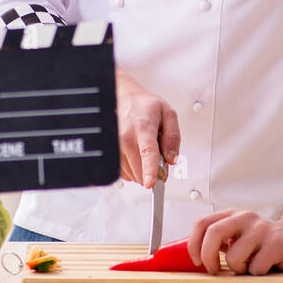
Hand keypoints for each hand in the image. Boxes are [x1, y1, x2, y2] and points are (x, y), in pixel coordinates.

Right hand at [115, 67, 179, 188]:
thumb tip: (172, 159)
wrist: (123, 98)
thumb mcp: (167, 114)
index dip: (150, 170)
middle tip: (159, 157)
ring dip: (142, 170)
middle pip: (140, 169)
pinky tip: (135, 156)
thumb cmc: (144, 106)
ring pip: (132, 174)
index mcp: (143, 128)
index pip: (147, 153)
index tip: (150, 184)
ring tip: (144, 150)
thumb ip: (173, 137)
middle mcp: (126, 138)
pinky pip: (123, 173)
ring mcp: (115, 146)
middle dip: (154, 172)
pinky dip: (132, 170)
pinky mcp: (110, 153)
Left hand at [187, 209, 282, 274]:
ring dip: (238, 270)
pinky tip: (266, 267)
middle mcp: (245, 217)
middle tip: (214, 270)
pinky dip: (256, 274)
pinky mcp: (277, 243)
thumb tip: (193, 255)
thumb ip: (218, 241)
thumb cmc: (262, 243)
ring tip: (249, 266)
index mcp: (232, 215)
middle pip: (213, 233)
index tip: (196, 261)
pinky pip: (255, 267)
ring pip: (234, 257)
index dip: (193, 244)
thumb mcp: (238, 237)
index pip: (202, 223)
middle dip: (208, 257)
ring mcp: (261, 229)